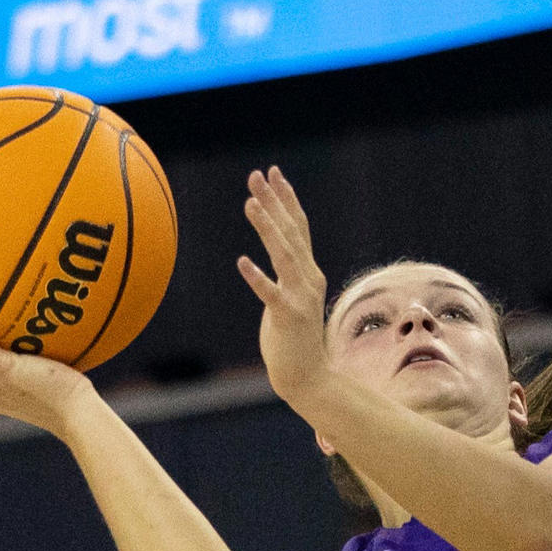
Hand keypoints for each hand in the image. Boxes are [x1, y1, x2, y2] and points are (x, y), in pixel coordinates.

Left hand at [234, 167, 331, 405]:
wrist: (308, 377)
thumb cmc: (294, 338)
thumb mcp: (291, 297)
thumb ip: (287, 273)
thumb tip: (275, 249)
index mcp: (308, 272)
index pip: (298, 227)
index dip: (286, 198)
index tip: (273, 172)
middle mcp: (309, 278)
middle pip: (291, 232)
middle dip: (273, 201)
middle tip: (256, 175)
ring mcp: (301, 297)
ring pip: (284, 255)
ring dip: (267, 227)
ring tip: (250, 203)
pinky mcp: (289, 317)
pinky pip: (271, 294)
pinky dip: (257, 277)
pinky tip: (241, 261)